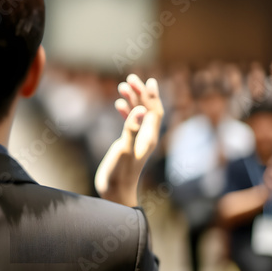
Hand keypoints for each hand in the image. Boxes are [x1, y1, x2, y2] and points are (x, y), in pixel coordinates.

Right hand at [95, 74, 163, 206]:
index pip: (155, 111)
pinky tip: (118, 104)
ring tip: (122, 86)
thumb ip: (132, 129)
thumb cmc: (120, 173)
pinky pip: (130, 122)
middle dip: (141, 93)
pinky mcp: (128, 143)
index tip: (148, 81)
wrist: (115, 192)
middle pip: (147, 109)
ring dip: (132, 100)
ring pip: (138, 113)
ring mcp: (137, 139)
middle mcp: (145, 136)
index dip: (152, 95)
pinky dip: (125, 111)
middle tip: (131, 78)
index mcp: (149, 137)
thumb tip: (141, 109)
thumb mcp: (124, 150)